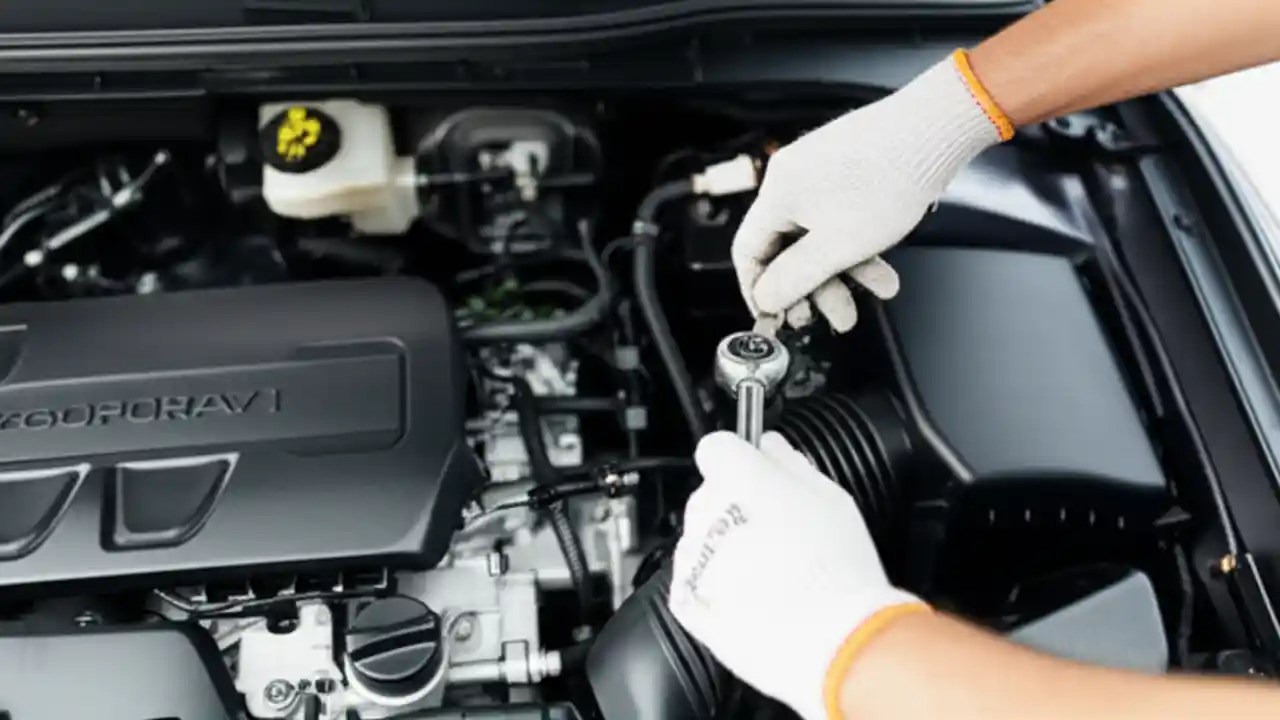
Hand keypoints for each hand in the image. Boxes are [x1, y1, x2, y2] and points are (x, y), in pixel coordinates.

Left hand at [669, 432, 918, 719]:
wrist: (832, 641)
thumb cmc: (837, 570)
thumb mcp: (832, 498)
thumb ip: (792, 463)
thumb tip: (772, 446)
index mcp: (739, 478)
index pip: (717, 447)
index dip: (737, 459)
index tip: (754, 473)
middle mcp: (706, 512)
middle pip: (709, 495)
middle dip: (735, 507)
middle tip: (777, 531)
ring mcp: (694, 559)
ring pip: (700, 539)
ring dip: (723, 548)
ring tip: (771, 573)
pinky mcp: (689, 600)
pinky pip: (691, 581)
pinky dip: (711, 587)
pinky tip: (750, 596)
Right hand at [733, 51, 1010, 331]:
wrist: (935, 130)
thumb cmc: (890, 179)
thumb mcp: (838, 247)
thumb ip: (796, 278)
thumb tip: (765, 298)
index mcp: (778, 192)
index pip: (747, 251)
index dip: (760, 290)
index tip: (778, 315)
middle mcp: (792, 177)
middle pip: (788, 246)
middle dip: (817, 286)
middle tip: (838, 313)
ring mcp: (820, 169)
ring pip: (820, 234)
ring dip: (847, 269)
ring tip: (879, 288)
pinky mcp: (846, 167)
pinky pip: (839, 215)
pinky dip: (858, 243)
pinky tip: (882, 260)